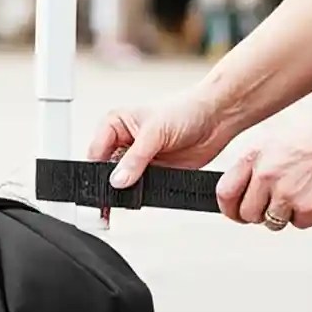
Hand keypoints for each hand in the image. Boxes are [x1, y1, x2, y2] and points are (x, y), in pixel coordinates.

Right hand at [87, 93, 235, 187]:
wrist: (217, 118)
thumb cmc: (186, 109)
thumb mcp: (155, 131)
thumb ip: (135, 158)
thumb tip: (118, 180)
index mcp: (115, 125)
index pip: (95, 153)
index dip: (95, 171)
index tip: (100, 187)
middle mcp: (124, 143)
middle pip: (105, 172)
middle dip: (108, 186)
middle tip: (108, 201)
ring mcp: (138, 160)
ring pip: (121, 184)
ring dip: (123, 194)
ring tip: (124, 201)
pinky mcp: (153, 173)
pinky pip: (140, 191)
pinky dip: (139, 197)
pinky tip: (140, 199)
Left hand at [216, 111, 311, 229]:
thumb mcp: (278, 144)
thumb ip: (259, 168)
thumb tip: (249, 191)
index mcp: (255, 157)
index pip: (225, 192)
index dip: (230, 208)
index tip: (237, 212)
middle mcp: (266, 175)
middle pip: (248, 214)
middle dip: (262, 214)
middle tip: (280, 204)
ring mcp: (285, 194)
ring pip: (272, 223)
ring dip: (287, 215)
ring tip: (304, 192)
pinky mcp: (307, 209)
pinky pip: (300, 224)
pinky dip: (309, 215)